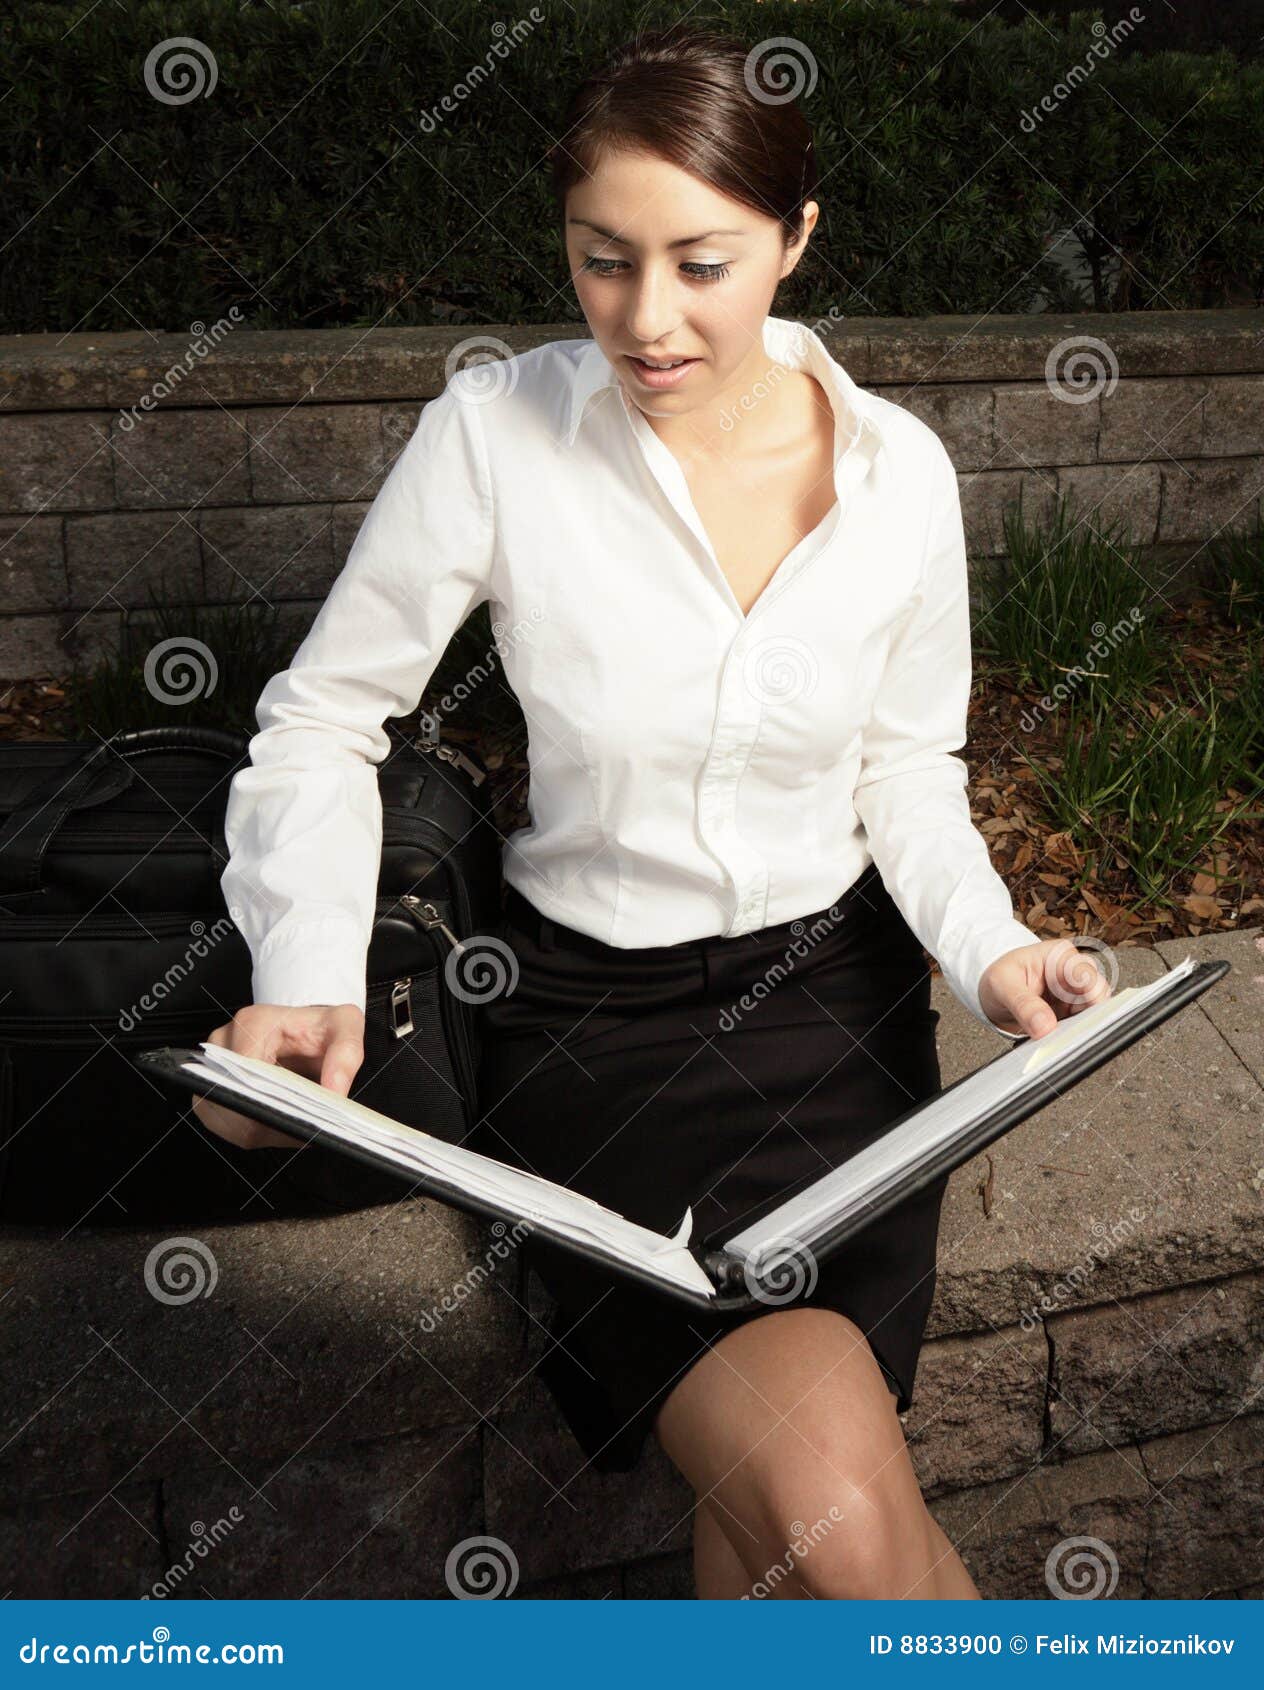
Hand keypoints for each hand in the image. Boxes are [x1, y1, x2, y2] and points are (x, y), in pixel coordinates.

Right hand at [190, 1003, 365, 1149]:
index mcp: (253, 1023)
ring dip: (261, 1130)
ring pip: (227, 1117)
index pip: (248, 1070)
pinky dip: (254, 1132)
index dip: (273, 1097)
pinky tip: (280, 1127)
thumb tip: (333, 1093)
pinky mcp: (215, 1093)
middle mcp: (224, 1044)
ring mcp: (215, 1069)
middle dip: (269, 1118)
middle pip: (234, 1096)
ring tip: (294, 1126)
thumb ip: (345, 1056)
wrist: (308, 1031)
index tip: (300, 1112)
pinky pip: (226, 1125)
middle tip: (302, 1126)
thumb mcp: (346, 1027)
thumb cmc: (320, 1028)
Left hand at [979, 938, 1112, 1039]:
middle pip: (1097, 997)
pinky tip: (1057, 1046)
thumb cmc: (998, 977)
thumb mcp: (1002, 985)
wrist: (991, 991)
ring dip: (1079, 1032)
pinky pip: (1080, 1029)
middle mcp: (1074, 974)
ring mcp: (1075, 996)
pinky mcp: (1071, 1015)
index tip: (1087, 1021)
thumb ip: (1023, 1004)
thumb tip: (1045, 1026)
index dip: (1093, 997)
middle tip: (1071, 1039)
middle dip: (1088, 1019)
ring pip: (1093, 1016)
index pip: (1086, 975)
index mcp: (1060, 956)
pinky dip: (1071, 1039)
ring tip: (1059, 1044)